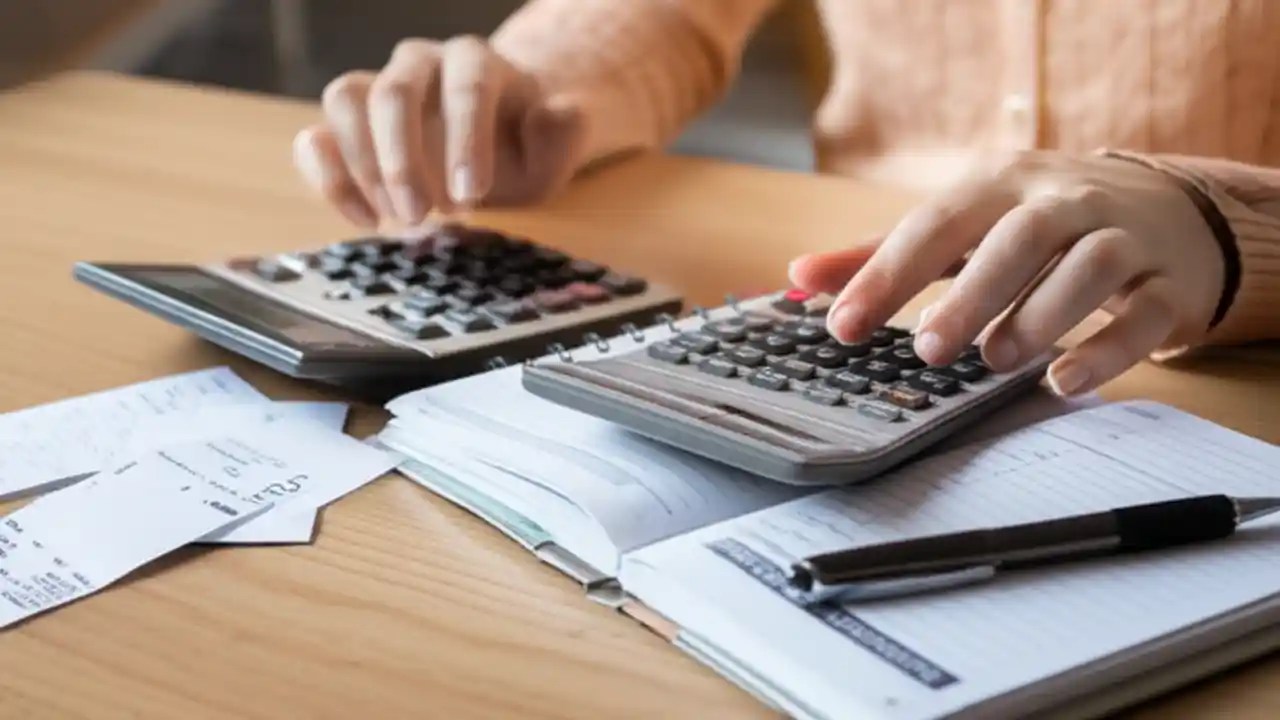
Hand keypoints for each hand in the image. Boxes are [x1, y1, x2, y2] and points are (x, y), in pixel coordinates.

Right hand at [293, 36, 587, 227]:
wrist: (495, 142)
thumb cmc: (523, 145)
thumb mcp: (554, 150)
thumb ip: (562, 134)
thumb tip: (560, 112)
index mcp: (476, 61)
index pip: (466, 87)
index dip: (465, 141)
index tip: (471, 198)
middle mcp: (421, 63)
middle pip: (393, 92)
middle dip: (402, 160)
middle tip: (420, 217)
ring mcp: (378, 86)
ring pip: (344, 100)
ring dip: (363, 166)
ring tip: (397, 218)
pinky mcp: (348, 123)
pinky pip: (316, 137)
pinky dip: (330, 179)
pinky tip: (366, 220)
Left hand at [788, 151, 1225, 395]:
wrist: (1171, 214)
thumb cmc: (1040, 224)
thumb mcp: (964, 226)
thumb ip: (885, 253)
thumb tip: (798, 276)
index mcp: (1002, 183)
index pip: (937, 224)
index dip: (887, 275)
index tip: (842, 327)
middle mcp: (1065, 201)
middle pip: (1020, 237)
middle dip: (970, 294)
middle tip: (928, 349)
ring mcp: (1125, 239)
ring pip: (1090, 267)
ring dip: (1039, 316)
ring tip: (995, 360)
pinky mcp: (1169, 285)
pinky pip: (1146, 314)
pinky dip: (1108, 350)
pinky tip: (1063, 382)